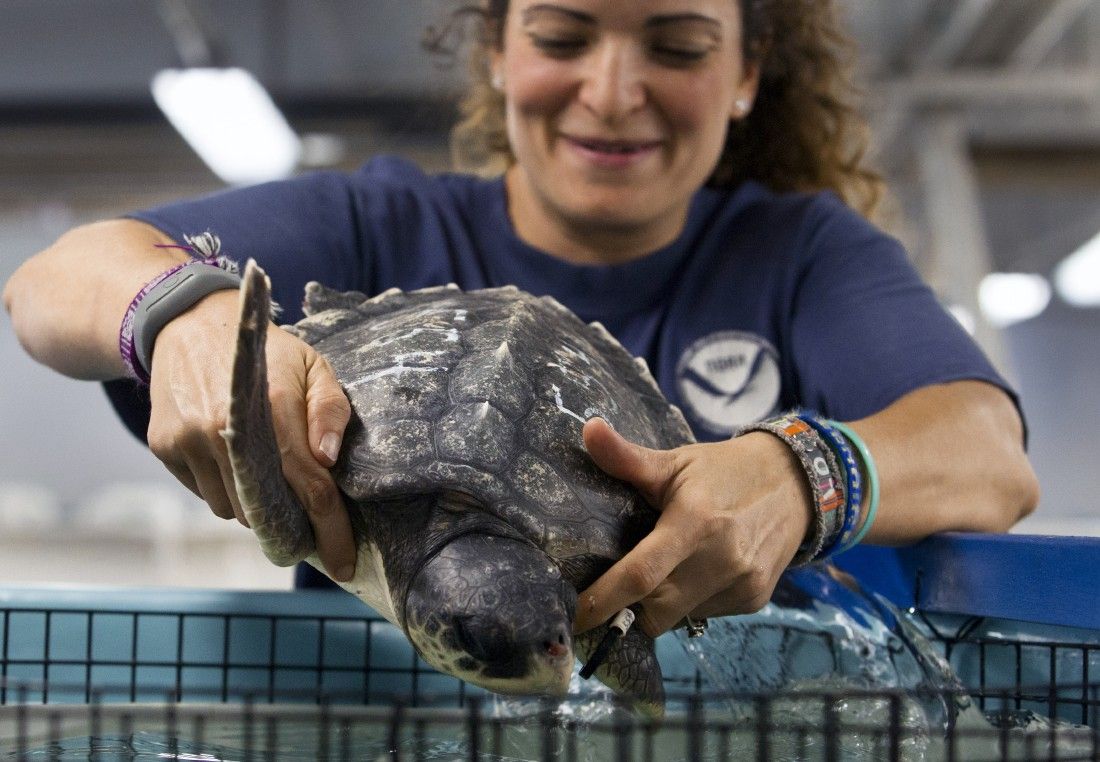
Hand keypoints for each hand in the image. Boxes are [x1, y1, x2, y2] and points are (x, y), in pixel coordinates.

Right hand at [145, 290, 356, 580]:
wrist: (190, 323)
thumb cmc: (266, 352)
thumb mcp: (314, 366)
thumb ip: (330, 410)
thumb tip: (328, 460)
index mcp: (274, 408)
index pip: (310, 487)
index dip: (331, 531)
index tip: (345, 564)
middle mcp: (226, 430)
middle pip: (268, 511)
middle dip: (291, 522)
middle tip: (303, 514)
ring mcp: (190, 440)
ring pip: (232, 511)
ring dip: (253, 504)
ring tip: (261, 468)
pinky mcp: (164, 447)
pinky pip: (203, 495)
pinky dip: (222, 488)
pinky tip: (229, 456)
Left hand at [573, 418, 811, 636]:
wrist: (796, 483)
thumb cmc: (723, 471)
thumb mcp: (675, 461)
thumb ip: (627, 457)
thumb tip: (587, 428)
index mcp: (694, 521)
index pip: (641, 574)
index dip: (603, 600)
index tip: (575, 616)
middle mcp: (721, 559)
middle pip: (656, 609)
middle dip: (628, 607)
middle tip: (614, 589)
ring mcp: (741, 584)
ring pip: (679, 618)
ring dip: (661, 604)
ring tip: (661, 571)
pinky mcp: (755, 599)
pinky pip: (705, 615)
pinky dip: (690, 602)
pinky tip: (695, 573)